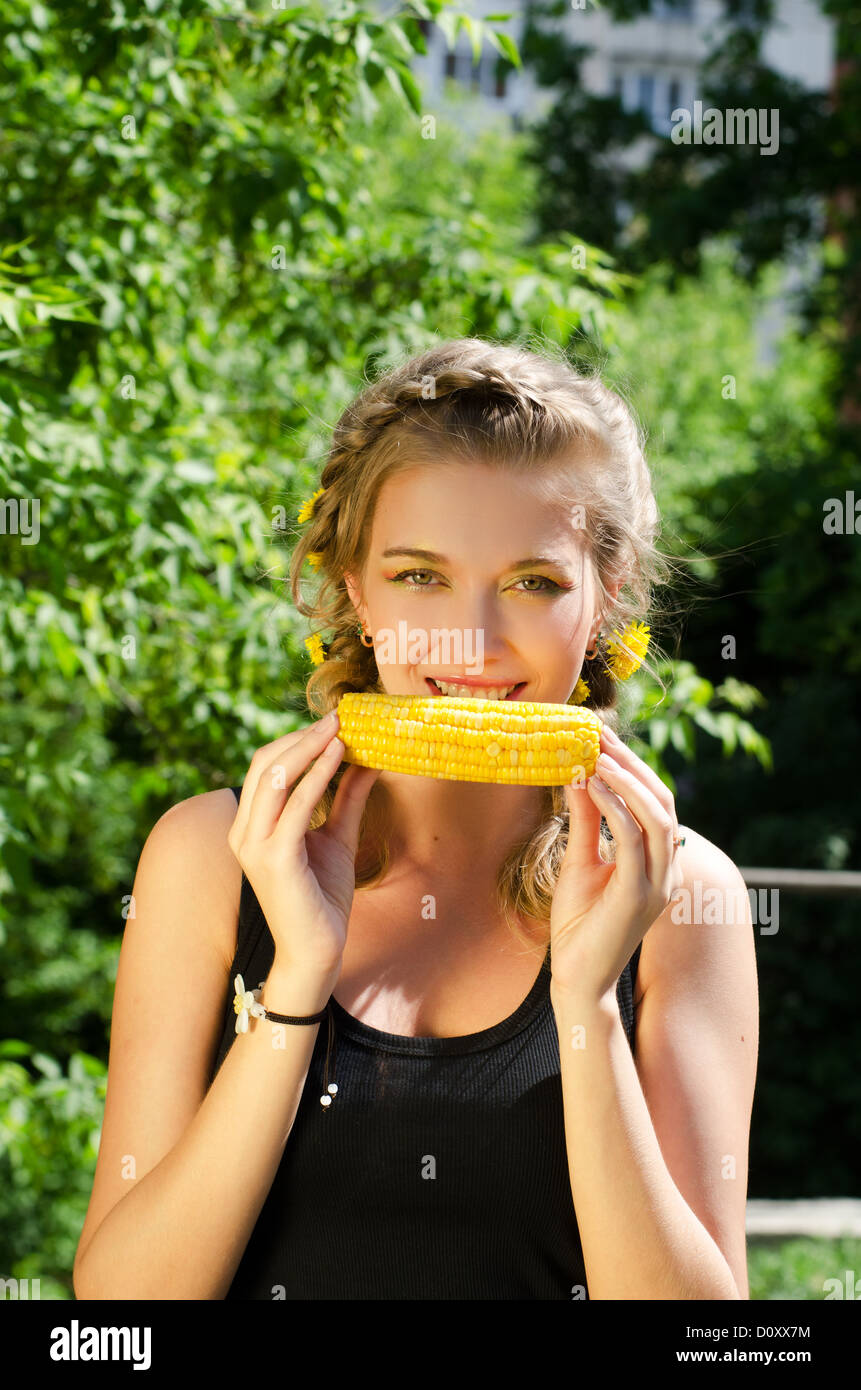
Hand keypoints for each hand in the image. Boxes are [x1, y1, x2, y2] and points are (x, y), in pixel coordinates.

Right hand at [227, 711, 380, 977]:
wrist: (319, 952)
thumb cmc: (323, 898)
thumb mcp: (338, 836)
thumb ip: (346, 798)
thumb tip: (368, 758)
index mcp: (251, 826)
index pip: (265, 766)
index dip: (297, 740)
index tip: (334, 721)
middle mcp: (243, 832)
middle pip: (264, 764)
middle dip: (302, 736)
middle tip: (339, 716)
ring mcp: (254, 846)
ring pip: (273, 777)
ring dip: (308, 747)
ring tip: (340, 727)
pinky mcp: (273, 859)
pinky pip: (295, 806)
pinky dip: (317, 775)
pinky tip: (340, 756)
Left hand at [549, 724, 683, 1000]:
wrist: (577, 978)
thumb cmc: (579, 925)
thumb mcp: (580, 860)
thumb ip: (586, 820)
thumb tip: (579, 773)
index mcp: (658, 860)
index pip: (655, 800)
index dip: (632, 765)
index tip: (601, 736)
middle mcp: (667, 869)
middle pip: (662, 800)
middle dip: (631, 764)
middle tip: (599, 735)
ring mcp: (658, 882)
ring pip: (657, 815)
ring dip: (627, 780)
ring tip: (597, 754)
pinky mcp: (639, 894)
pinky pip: (633, 840)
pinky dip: (615, 807)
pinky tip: (594, 785)